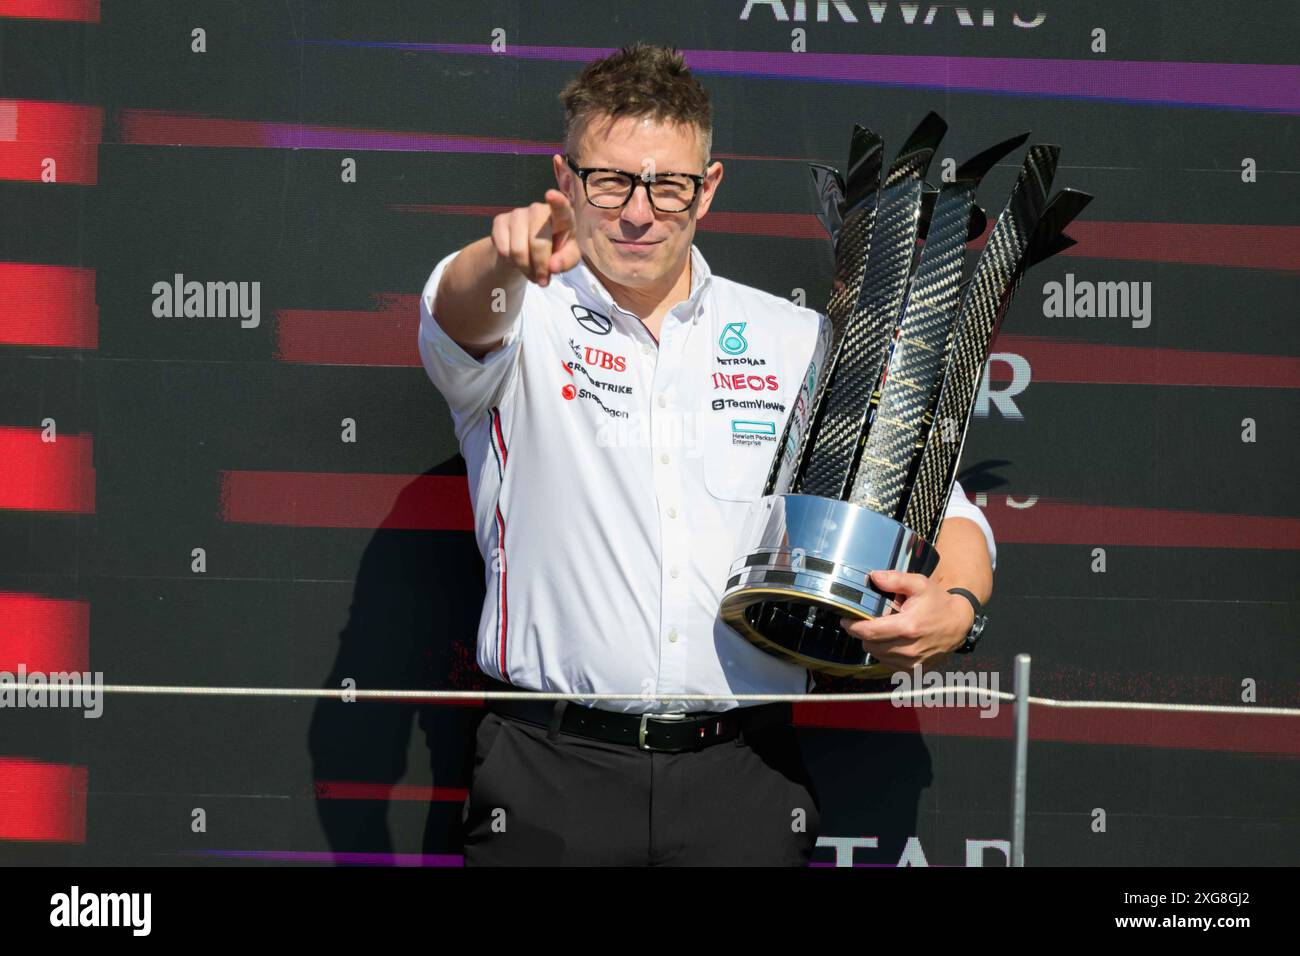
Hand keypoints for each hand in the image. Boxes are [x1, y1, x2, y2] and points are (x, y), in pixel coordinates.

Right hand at [490, 189, 580, 286]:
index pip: (561, 207)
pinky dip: (510, 262)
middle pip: (537, 242)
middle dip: (539, 266)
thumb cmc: (555, 251)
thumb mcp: (567, 259)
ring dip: (524, 268)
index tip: (550, 195)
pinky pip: (502, 249)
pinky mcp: (500, 220)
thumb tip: (553, 266)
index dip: (557, 201)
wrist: (529, 252)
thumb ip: (566, 261)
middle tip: (542, 279)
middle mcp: (538, 210)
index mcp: (561, 216)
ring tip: (530, 270)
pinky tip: (516, 259)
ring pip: (517, 249)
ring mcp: (518, 213)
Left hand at [839, 570, 974, 671]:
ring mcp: (912, 662)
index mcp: (907, 627)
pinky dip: (886, 653)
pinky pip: (888, 663)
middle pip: (870, 645)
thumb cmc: (938, 603)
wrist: (959, 623)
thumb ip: (895, 580)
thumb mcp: (919, 584)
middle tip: (870, 620)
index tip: (845, 619)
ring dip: (875, 643)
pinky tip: (894, 641)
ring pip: (877, 655)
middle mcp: (909, 649)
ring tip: (886, 629)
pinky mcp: (914, 670)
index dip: (853, 626)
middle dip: (864, 633)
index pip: (869, 632)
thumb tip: (873, 577)